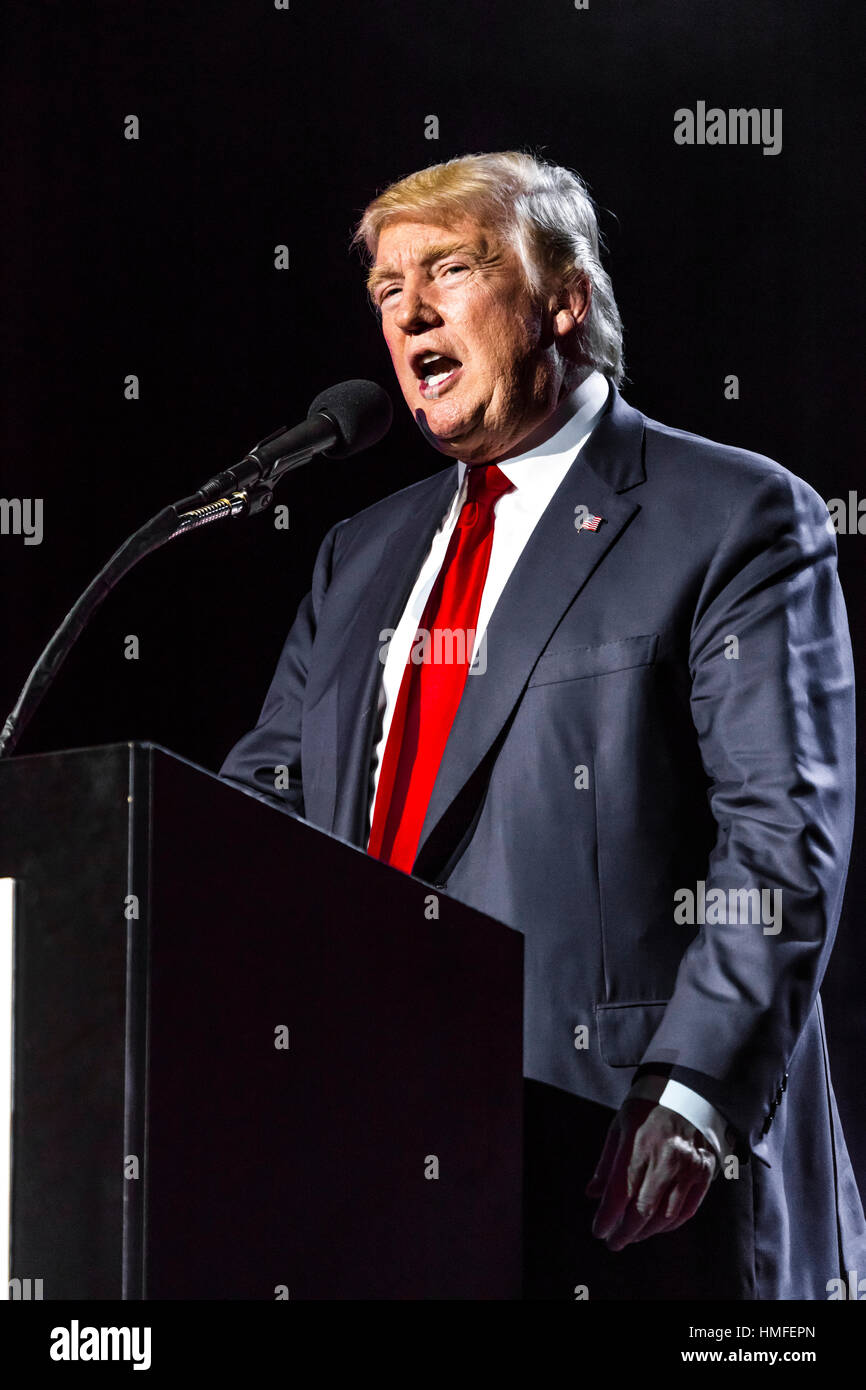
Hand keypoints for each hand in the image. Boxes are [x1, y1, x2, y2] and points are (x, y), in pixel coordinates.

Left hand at [585, 1098, 715, 1250]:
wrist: (688, 1093)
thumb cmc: (648, 1110)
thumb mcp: (620, 1126)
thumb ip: (607, 1163)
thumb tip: (592, 1194)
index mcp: (639, 1144)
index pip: (620, 1191)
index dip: (608, 1217)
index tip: (598, 1231)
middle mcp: (666, 1159)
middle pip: (642, 1209)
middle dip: (625, 1232)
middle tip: (613, 1242)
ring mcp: (688, 1168)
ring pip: (666, 1216)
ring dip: (646, 1232)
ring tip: (632, 1236)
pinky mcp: (704, 1174)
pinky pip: (687, 1210)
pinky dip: (670, 1225)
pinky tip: (656, 1227)